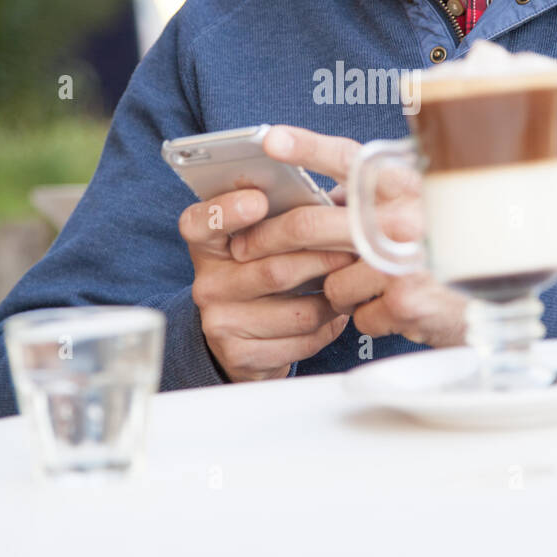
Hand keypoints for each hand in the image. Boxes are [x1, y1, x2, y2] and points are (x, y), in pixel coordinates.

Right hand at [178, 147, 356, 379]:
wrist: (243, 337)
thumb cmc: (264, 271)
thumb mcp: (261, 240)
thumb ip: (282, 217)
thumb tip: (331, 200)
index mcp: (207, 245)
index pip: (201, 223)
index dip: (228, 211)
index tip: (258, 200)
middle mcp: (206, 283)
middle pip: (272, 269)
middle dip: (323, 259)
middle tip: (355, 248)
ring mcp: (219, 323)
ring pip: (297, 310)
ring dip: (333, 297)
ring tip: (349, 283)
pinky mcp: (240, 355)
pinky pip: (302, 339)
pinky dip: (328, 326)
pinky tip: (334, 313)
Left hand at [229, 125, 467, 351]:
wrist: (501, 302)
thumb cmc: (450, 253)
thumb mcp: (420, 212)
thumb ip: (374, 203)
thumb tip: (319, 197)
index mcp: (407, 186)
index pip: (351, 159)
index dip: (307, 146)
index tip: (270, 139)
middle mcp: (408, 216)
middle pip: (314, 224)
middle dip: (271, 239)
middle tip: (247, 248)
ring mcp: (406, 260)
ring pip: (332, 281)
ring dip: (342, 291)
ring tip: (375, 288)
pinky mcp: (405, 301)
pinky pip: (357, 315)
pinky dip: (371, 318)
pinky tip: (398, 310)